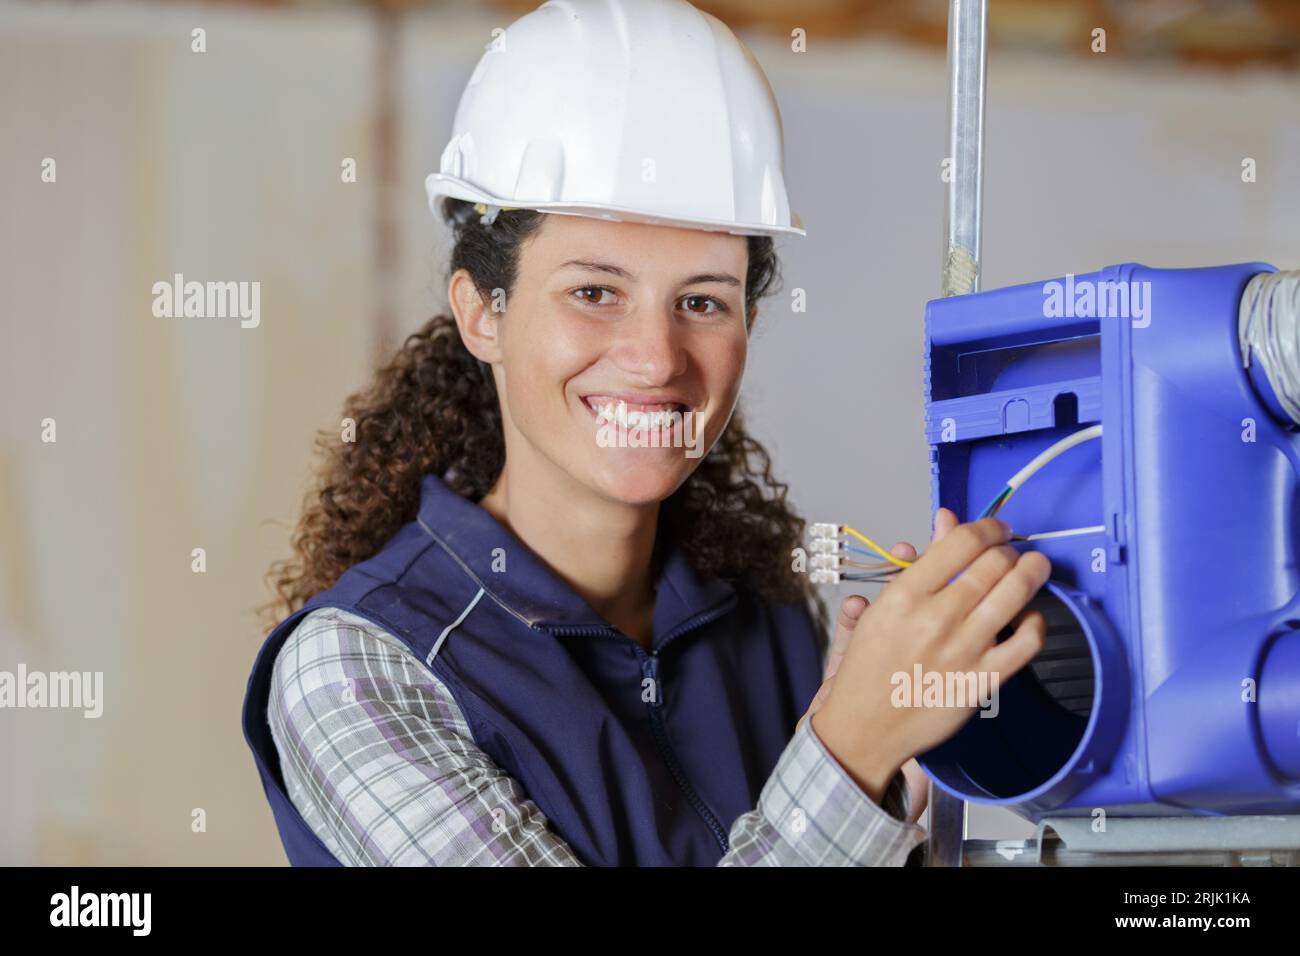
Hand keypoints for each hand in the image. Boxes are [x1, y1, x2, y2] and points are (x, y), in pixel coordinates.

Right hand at [811, 508, 1049, 802]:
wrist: (865, 726)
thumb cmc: (869, 665)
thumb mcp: (885, 606)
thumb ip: (920, 563)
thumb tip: (948, 519)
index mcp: (905, 595)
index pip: (961, 543)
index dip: (988, 528)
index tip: (995, 530)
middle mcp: (936, 619)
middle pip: (993, 564)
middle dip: (1010, 550)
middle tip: (1011, 553)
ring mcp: (963, 651)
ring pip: (1015, 595)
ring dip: (1032, 573)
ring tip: (1035, 567)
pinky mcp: (982, 681)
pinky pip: (1026, 643)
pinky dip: (1035, 622)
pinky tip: (1028, 616)